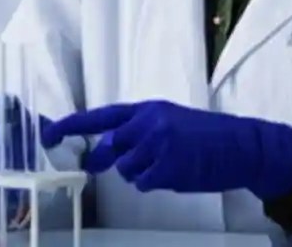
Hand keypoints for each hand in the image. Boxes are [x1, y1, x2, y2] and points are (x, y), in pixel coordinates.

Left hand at [42, 100, 291, 200]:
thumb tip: (107, 151)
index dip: (72, 125)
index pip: (101, 116)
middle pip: (108, 146)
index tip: (49, 134)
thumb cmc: (206, 134)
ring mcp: (157, 145)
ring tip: (165, 165)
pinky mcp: (168, 168)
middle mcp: (148, 123)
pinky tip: (173, 174)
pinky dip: (154, 183)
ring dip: (139, 173)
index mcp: (147, 108)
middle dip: (104, 159)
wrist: (242, 145)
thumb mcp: (169, 120)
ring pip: (125, 169)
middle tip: (102, 164)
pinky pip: (143, 183)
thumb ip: (138, 130)